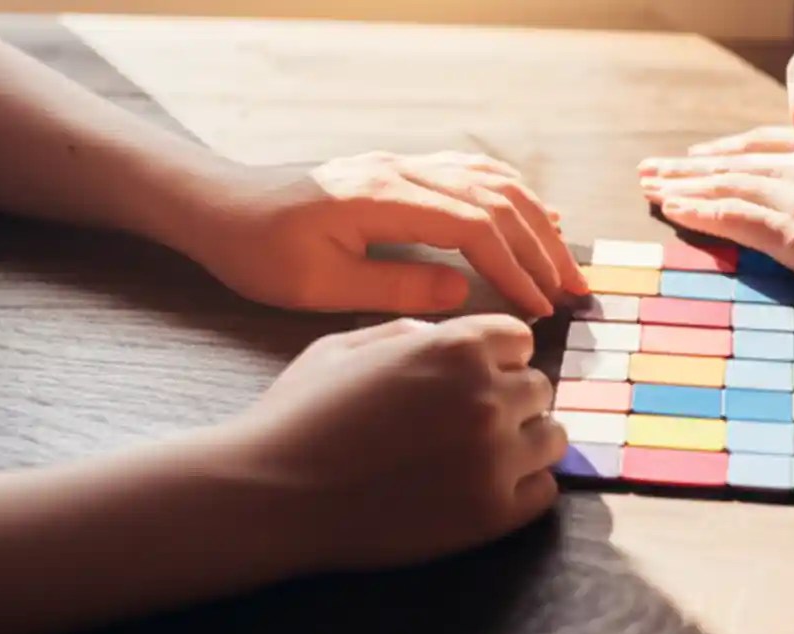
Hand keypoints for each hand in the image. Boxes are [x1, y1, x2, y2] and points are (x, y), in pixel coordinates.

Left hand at [179, 151, 586, 316]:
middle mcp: (401, 170)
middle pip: (496, 198)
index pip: (474, 227)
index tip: (539, 308)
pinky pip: (470, 171)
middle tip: (574, 292)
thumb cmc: (259, 252)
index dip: (515, 268)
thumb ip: (394, 287)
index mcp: (383, 197)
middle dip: (541, 247)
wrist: (220, 208)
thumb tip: (462, 291)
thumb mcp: (319, 285)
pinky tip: (532, 214)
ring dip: (534, 219)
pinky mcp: (398, 170)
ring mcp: (401, 164)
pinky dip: (510, 194)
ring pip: (489, 179)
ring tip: (564, 261)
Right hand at [221, 314, 565, 570]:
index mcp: (455, 347)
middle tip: (466, 423)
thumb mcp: (345, 346)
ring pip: (552, 437)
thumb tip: (447, 335)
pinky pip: (545, 491)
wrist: (273, 495)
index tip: (470, 378)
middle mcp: (486, 395)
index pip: (519, 340)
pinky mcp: (493, 514)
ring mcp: (495, 457)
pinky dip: (523, 488)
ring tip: (480, 456)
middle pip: (538, 388)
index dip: (494, 357)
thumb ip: (408, 331)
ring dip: (524, 442)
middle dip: (508, 399)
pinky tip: (484, 488)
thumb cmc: (299, 415)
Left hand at [641, 127, 793, 319]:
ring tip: (648, 185)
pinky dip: (698, 211)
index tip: (702, 156)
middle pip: (740, 163)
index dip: (734, 152)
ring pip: (727, 187)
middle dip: (694, 168)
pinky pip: (733, 217)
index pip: (775, 149)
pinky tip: (669, 208)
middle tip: (654, 169)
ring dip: (683, 186)